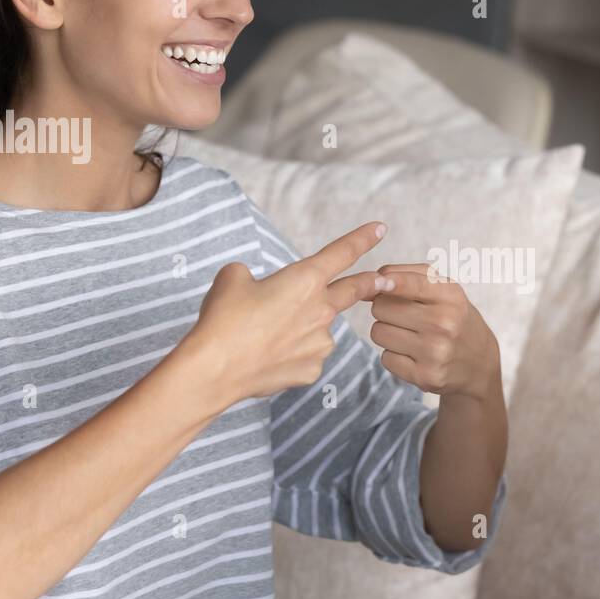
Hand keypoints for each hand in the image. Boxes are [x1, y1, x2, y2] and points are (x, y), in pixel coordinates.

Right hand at [187, 221, 390, 405]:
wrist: (216, 368)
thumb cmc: (224, 319)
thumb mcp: (233, 278)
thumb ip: (254, 277)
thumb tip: (256, 288)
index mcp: (305, 280)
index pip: (342, 253)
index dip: (362, 238)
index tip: (380, 229)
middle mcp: (320, 310)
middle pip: (353, 291)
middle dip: (371, 283)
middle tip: (384, 280)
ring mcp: (319, 343)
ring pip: (317, 329)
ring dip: (302, 327)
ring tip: (264, 335)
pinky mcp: (311, 369)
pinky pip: (305, 356)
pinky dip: (290, 354)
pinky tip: (266, 357)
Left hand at [368, 263, 500, 400]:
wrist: (478, 362)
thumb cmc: (453, 317)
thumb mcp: (443, 288)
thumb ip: (407, 275)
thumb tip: (367, 284)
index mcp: (450, 296)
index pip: (409, 283)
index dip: (387, 281)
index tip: (377, 282)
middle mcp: (444, 323)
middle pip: (381, 307)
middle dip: (385, 309)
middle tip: (404, 315)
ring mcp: (435, 352)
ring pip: (378, 332)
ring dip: (387, 332)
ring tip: (409, 334)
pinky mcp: (425, 376)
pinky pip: (385, 358)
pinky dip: (394, 356)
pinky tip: (413, 354)